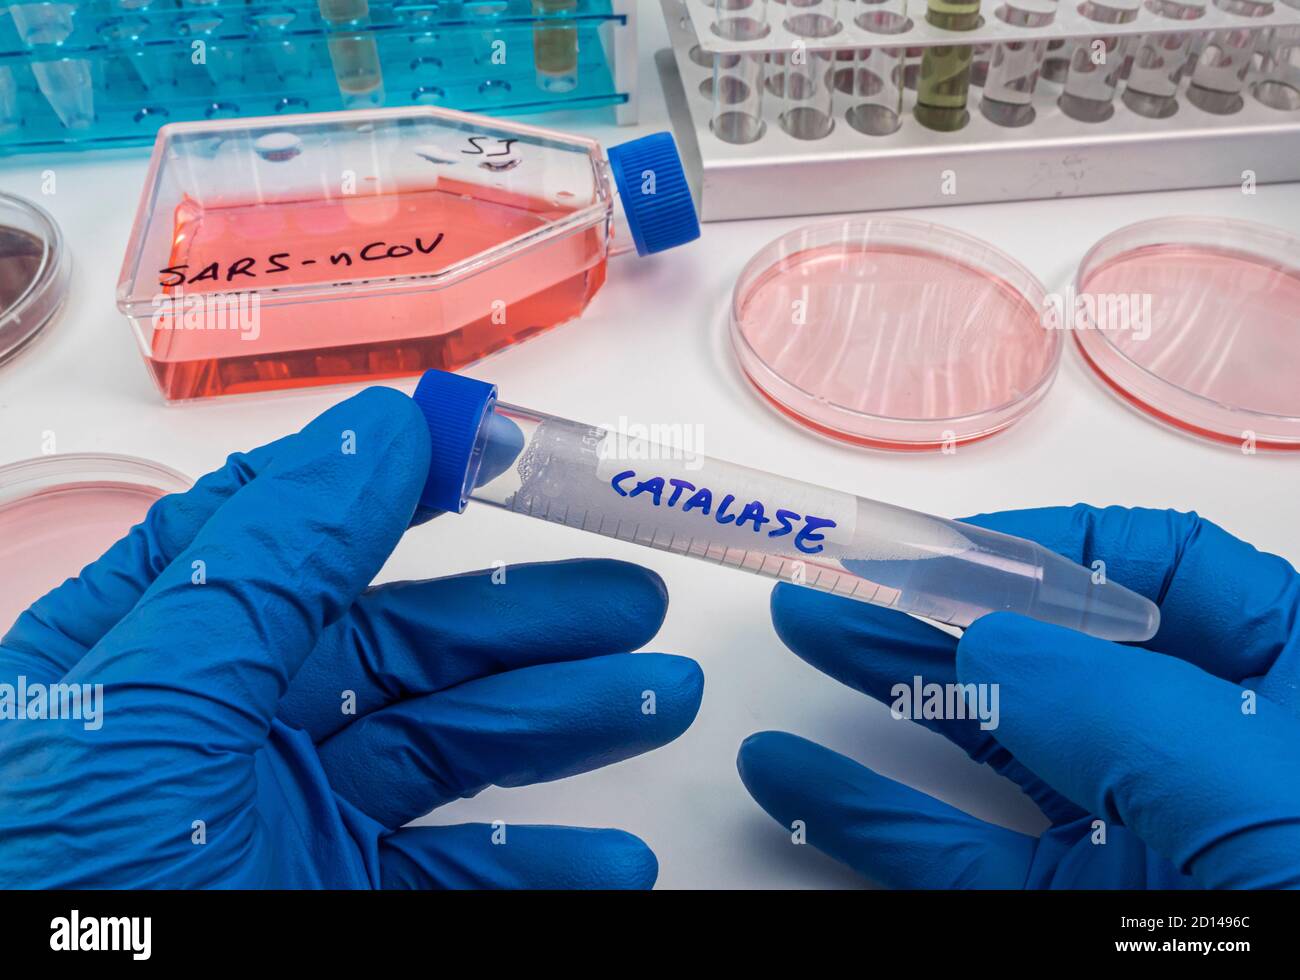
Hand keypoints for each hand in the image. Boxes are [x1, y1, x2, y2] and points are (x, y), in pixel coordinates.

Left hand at [0, 387, 702, 887]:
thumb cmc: (57, 901)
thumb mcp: (152, 713)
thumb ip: (264, 568)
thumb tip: (373, 432)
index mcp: (144, 651)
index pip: (280, 530)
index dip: (393, 482)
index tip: (498, 451)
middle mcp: (216, 727)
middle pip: (397, 644)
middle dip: (524, 620)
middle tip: (630, 599)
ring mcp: (280, 824)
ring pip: (444, 749)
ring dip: (560, 723)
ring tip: (659, 699)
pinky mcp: (332, 905)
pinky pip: (452, 873)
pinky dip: (538, 864)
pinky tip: (608, 857)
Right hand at [739, 505, 1299, 887]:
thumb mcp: (1254, 793)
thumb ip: (1118, 706)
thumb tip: (991, 633)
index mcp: (1291, 686)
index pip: (1166, 570)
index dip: (1051, 545)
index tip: (951, 547)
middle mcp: (1206, 754)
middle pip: (1053, 648)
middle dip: (937, 606)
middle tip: (842, 578)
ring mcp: (1139, 841)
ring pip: (992, 744)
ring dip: (887, 687)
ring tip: (807, 636)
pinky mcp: (1074, 920)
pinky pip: (957, 860)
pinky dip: (868, 819)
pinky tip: (795, 778)